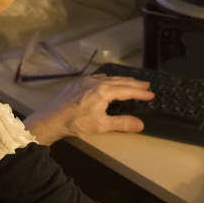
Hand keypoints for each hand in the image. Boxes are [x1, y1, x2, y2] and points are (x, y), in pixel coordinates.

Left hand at [23, 74, 153, 144]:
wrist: (51, 118)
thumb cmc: (77, 122)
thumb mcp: (101, 125)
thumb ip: (122, 123)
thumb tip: (141, 124)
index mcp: (104, 91)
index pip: (127, 91)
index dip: (140, 93)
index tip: (152, 94)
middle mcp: (97, 82)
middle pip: (120, 81)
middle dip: (134, 83)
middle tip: (146, 84)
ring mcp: (87, 80)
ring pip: (109, 77)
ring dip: (122, 80)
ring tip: (131, 81)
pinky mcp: (78, 82)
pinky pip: (98, 77)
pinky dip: (108, 78)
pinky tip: (108, 80)